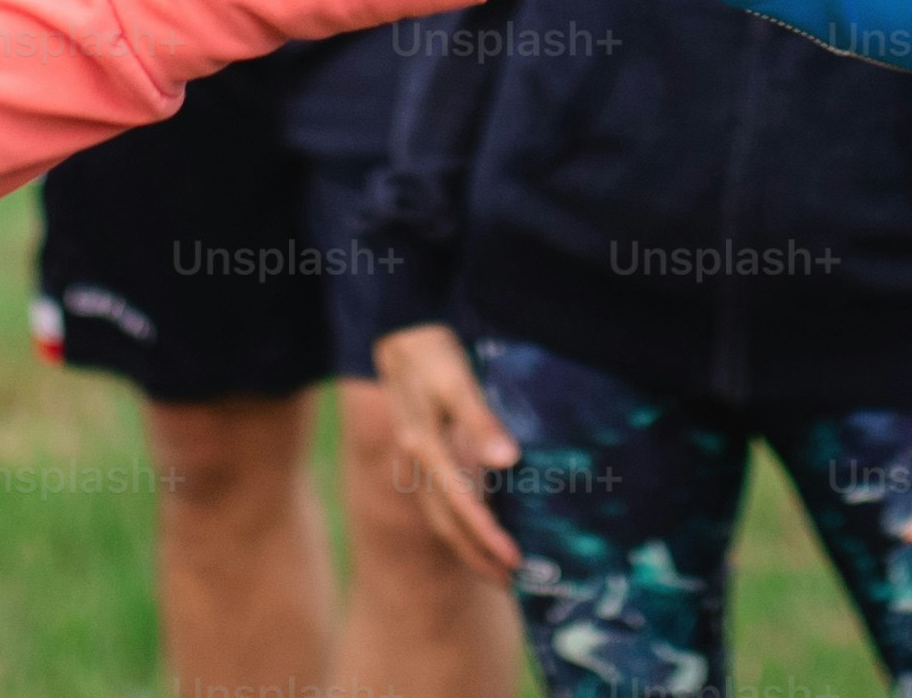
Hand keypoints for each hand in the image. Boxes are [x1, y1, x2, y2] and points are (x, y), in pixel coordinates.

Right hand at [370, 323, 521, 572]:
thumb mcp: (454, 377)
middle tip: (510, 583)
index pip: (460, 506)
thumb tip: (506, 461)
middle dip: (476, 556)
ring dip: (467, 545)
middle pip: (445, 523)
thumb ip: (478, 418)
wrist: (397, 328)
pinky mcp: (425, 450)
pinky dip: (462, 520)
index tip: (515, 562)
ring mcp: (418, 459)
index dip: (487, 537)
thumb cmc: (428, 349)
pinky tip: (481, 525)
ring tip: (497, 568)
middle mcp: (418, 462)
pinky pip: (442, 498)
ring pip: (440, 515)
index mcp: (425, 448)